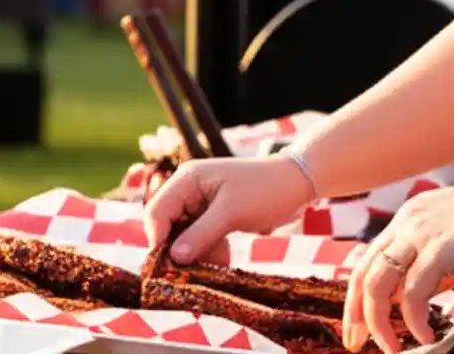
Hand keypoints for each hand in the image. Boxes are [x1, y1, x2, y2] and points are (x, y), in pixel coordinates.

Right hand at [144, 155, 313, 264]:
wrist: (297, 183)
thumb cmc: (265, 190)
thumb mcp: (232, 213)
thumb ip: (201, 234)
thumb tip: (174, 257)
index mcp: (186, 179)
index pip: (157, 211)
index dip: (158, 240)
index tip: (165, 268)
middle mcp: (188, 189)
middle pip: (168, 225)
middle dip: (179, 250)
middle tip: (190, 274)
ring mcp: (200, 202)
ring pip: (184, 235)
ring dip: (198, 253)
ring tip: (215, 267)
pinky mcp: (212, 215)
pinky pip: (201, 237)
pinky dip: (210, 250)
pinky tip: (223, 260)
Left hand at [343, 182, 453, 352]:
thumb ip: (436, 255)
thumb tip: (421, 287)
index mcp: (413, 215)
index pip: (371, 257)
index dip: (360, 291)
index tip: (358, 320)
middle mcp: (410, 219)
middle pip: (364, 271)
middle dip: (356, 312)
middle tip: (355, 341)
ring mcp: (421, 232)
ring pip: (379, 284)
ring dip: (380, 322)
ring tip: (391, 348)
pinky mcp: (440, 249)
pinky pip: (413, 295)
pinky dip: (414, 321)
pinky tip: (425, 337)